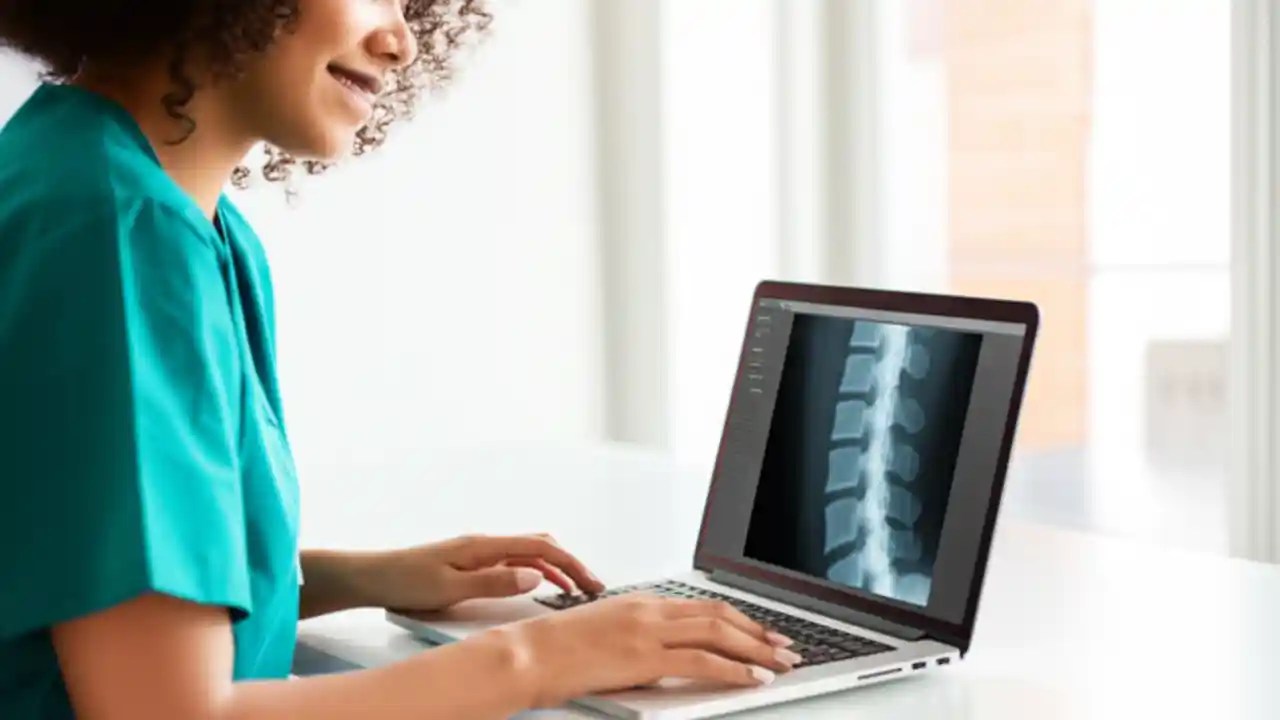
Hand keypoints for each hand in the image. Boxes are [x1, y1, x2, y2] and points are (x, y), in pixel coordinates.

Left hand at [364, 534, 606, 612]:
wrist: (370, 576)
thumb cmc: (404, 581)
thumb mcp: (451, 587)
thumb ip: (495, 581)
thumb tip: (537, 575)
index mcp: (484, 546)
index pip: (540, 549)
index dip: (571, 565)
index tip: (591, 583)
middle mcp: (484, 544)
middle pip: (540, 546)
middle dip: (570, 564)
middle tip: (591, 587)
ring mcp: (478, 552)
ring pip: (528, 554)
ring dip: (554, 568)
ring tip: (573, 589)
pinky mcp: (470, 563)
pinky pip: (512, 562)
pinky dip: (534, 571)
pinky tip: (538, 585)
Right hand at [496, 594, 801, 706]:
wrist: (528, 654)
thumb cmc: (556, 649)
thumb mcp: (606, 634)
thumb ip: (639, 640)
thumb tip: (667, 657)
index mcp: (642, 602)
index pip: (703, 606)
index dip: (740, 619)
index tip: (762, 633)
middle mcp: (650, 610)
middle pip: (720, 615)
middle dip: (758, 632)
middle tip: (785, 647)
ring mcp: (648, 631)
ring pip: (718, 633)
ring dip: (756, 650)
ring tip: (780, 664)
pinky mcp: (644, 656)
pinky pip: (702, 660)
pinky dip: (735, 669)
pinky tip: (753, 678)